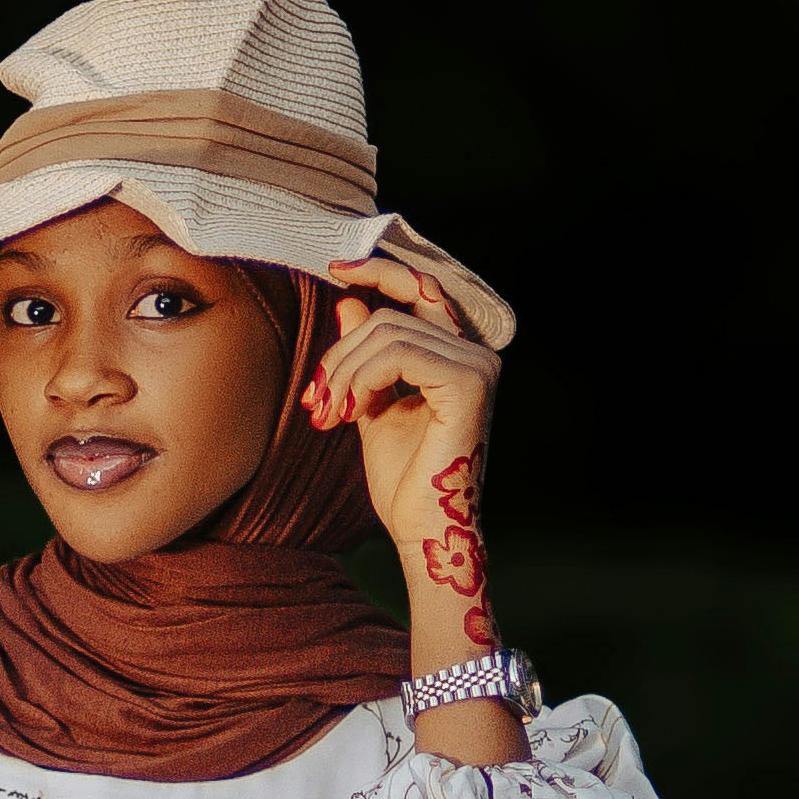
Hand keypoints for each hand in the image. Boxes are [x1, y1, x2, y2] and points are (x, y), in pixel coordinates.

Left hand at [302, 253, 501, 621]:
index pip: (419, 290)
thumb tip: (349, 300)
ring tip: (333, 412)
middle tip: (321, 398)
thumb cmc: (402, 478)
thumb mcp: (371, 401)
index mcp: (458, 355)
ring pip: (388, 332)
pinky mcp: (469, 383)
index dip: (378, 271)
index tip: (334, 269)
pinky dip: (363, 377)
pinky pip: (400, 353)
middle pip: (392, 313)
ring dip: (346, 371)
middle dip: (343, 352)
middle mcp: (477, 353)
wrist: (421, 529)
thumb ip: (365, 354)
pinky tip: (352, 411)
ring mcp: (478, 366)